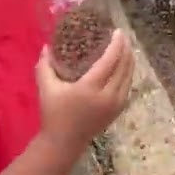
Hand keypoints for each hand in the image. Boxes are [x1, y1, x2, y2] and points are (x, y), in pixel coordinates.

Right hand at [35, 29, 135, 153]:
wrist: (64, 143)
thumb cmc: (54, 114)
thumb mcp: (46, 88)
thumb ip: (45, 66)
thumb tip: (46, 46)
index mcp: (90, 88)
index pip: (110, 60)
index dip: (116, 44)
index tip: (117, 31)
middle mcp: (108, 95)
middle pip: (124, 66)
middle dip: (126, 48)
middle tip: (122, 36)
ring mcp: (116, 104)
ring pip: (129, 76)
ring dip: (129, 60)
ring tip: (126, 47)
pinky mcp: (118, 110)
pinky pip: (128, 86)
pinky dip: (128, 73)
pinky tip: (125, 66)